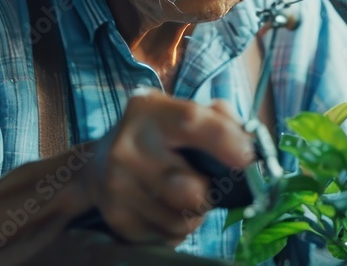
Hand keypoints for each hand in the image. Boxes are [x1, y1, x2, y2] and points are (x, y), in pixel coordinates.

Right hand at [79, 90, 254, 246]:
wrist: (98, 164)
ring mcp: (118, 185)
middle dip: (209, 193)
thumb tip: (248, 140)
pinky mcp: (117, 218)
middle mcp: (127, 147)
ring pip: (182, 220)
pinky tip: (165, 208)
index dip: (225, 141)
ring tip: (183, 196)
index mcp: (149, 111)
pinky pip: (167, 236)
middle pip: (188, 188)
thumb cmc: (157, 136)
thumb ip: (218, 118)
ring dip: (195, 213)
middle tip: (208, 185)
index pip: (191, 121)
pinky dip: (176, 228)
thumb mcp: (180, 112)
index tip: (248, 158)